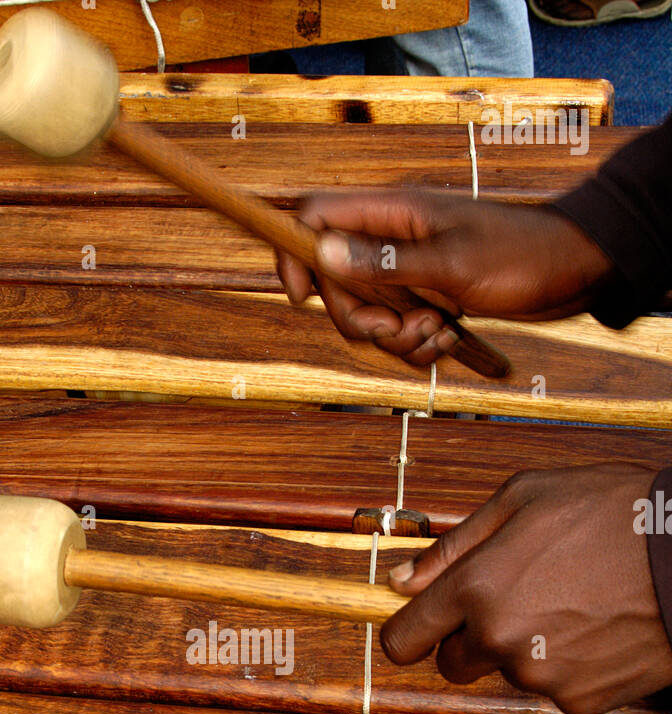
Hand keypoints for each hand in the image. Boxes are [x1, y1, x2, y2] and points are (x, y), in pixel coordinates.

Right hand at [276, 192, 613, 366]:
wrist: (573, 272)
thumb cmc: (521, 256)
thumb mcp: (451, 264)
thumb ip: (384, 262)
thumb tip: (323, 254)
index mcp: (393, 211)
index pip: (316, 217)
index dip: (296, 254)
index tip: (301, 297)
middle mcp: (392, 239)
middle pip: (336, 284)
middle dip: (360, 320)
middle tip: (398, 329)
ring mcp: (408, 272)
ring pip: (368, 317)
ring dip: (397, 339)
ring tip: (440, 331)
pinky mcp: (425, 299)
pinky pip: (399, 333)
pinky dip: (419, 347)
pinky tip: (452, 339)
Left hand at [380, 463, 671, 713]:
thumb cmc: (616, 512)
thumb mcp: (526, 497)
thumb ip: (454, 544)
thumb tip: (401, 579)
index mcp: (477, 588)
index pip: (404, 639)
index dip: (408, 633)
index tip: (418, 627)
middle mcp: (500, 639)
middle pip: (453, 664)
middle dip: (471, 639)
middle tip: (517, 600)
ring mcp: (540, 675)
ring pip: (509, 672)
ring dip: (526, 647)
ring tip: (574, 602)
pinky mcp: (580, 700)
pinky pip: (556, 689)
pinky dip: (569, 666)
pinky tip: (598, 628)